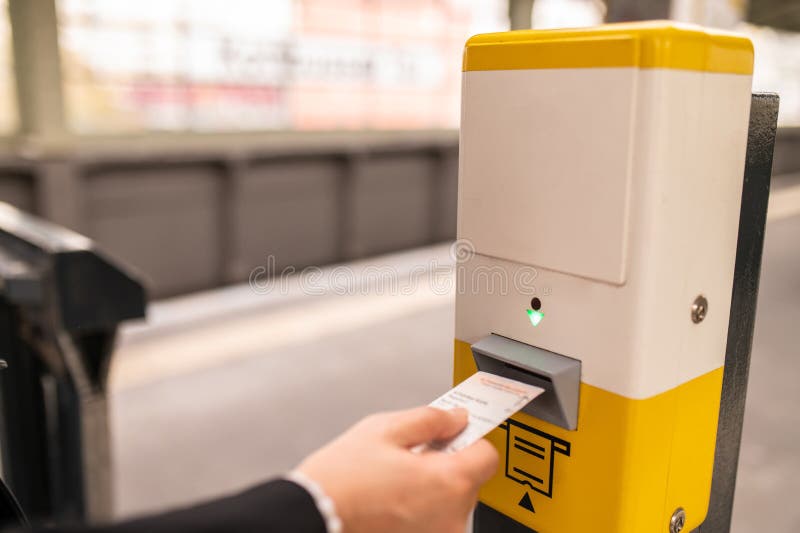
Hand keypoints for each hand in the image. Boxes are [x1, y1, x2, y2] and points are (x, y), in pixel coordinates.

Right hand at [296, 407, 497, 532]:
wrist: (313, 517)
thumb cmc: (342, 479)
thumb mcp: (385, 429)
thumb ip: (430, 419)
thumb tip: (456, 418)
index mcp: (449, 482)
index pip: (487, 455)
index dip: (469, 438)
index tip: (454, 433)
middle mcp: (452, 518)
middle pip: (468, 480)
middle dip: (446, 463)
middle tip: (411, 455)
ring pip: (450, 503)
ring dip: (433, 488)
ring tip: (395, 480)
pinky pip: (434, 521)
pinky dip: (420, 510)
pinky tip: (393, 500)